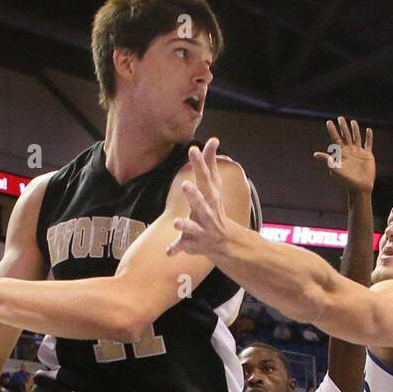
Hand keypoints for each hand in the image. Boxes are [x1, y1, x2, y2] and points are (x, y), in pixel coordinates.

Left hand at [167, 139, 233, 259]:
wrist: (224, 242)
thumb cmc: (214, 208)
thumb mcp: (214, 186)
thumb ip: (211, 163)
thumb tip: (213, 139)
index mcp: (210, 196)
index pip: (205, 178)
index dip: (200, 164)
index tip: (193, 149)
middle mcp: (207, 212)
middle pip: (201, 203)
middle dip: (194, 195)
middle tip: (185, 185)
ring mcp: (201, 229)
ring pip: (193, 227)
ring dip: (185, 225)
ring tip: (177, 222)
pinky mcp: (193, 243)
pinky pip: (183, 246)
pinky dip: (176, 249)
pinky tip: (168, 252)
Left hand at [314, 117, 374, 194]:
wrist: (359, 188)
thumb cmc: (346, 181)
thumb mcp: (335, 169)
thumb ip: (327, 160)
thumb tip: (315, 154)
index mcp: (342, 153)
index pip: (336, 139)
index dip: (332, 130)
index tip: (329, 122)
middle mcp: (350, 151)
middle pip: (346, 136)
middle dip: (343, 127)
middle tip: (340, 118)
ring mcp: (359, 152)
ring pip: (356, 137)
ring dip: (355, 129)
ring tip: (353, 122)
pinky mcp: (368, 155)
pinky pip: (368, 144)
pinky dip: (369, 137)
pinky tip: (368, 130)